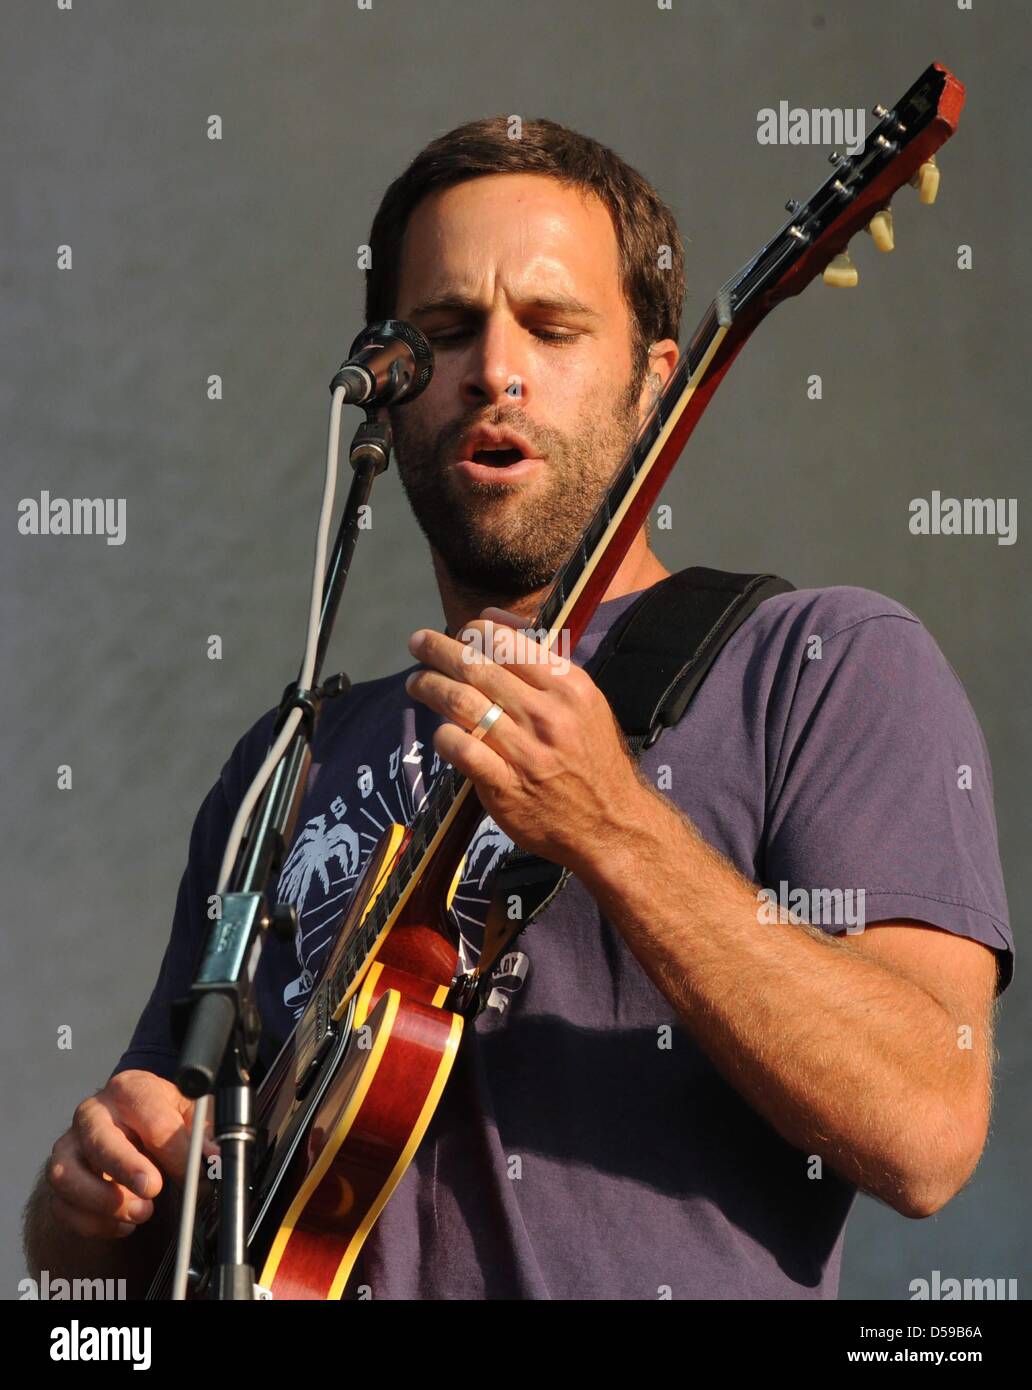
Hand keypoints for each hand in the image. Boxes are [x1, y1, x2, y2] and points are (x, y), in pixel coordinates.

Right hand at [45, 1070, 217, 1238]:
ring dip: (103, 1202)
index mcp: (130, 1089)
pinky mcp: (59, 1179)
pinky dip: (93, 1223)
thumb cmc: (163, 1118)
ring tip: (141, 1212)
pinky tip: (124, 1224)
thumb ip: (204, 1133)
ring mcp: (69, 1146)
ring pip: (66, 1176)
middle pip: (99, 1140)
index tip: (197, 1172)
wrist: (131, 1128)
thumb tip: (213, 1156)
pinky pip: (62, 1207)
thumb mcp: (190, 1113)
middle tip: (153, 1189)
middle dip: (126, 1167)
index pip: (150, 1117)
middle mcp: (93, 1113)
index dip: (176, 1151)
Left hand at [405, 608, 647, 874]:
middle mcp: (546, 714)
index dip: (472, 630)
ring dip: (430, 686)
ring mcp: (526, 752)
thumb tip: (493, 618)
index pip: (507, 642)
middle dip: (438, 649)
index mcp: (568, 686)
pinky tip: (441, 732)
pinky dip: (444, 736)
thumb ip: (542, 663)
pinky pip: (462, 750)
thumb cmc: (594, 758)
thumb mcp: (585, 702)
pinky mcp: (506, 787)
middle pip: (476, 667)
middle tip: (417, 643)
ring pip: (462, 703)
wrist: (612, 825)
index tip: (457, 632)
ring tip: (416, 682)